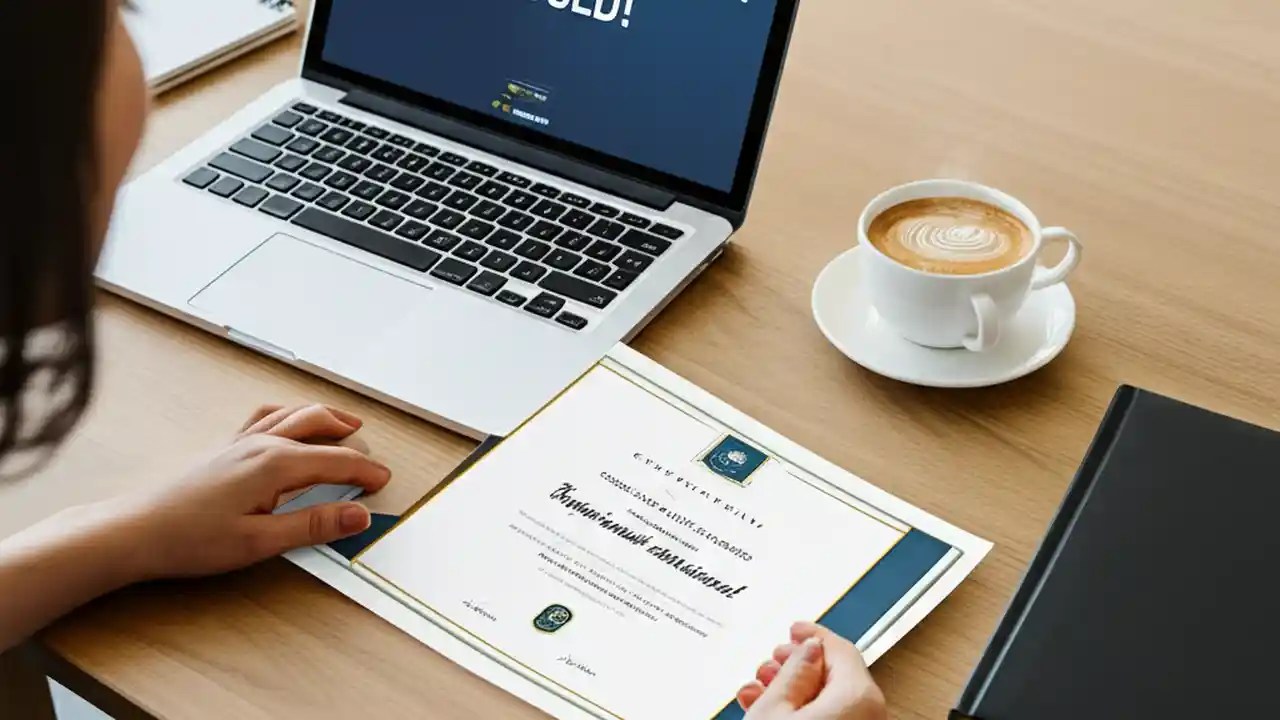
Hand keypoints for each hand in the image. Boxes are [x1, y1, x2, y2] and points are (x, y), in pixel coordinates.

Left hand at [107, 403, 391, 580]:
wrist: (134, 531)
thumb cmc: (188, 538)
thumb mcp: (260, 541)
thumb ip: (314, 525)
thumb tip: (358, 515)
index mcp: (274, 464)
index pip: (337, 461)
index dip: (366, 472)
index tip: (384, 484)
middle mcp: (260, 443)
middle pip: (320, 426)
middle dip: (352, 440)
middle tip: (372, 460)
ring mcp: (241, 441)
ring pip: (295, 414)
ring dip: (326, 417)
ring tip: (347, 425)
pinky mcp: (225, 446)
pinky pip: (267, 416)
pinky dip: (291, 414)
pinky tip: (291, 421)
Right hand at [740, 622, 886, 719]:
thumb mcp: (773, 708)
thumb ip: (793, 671)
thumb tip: (805, 652)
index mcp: (860, 696)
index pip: (840, 648)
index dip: (813, 634)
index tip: (797, 628)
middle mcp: (872, 714)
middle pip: (836, 675)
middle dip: (799, 664)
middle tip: (776, 660)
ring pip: (832, 700)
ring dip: (796, 689)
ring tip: (764, 690)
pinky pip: (833, 718)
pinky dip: (807, 711)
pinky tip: (774, 711)